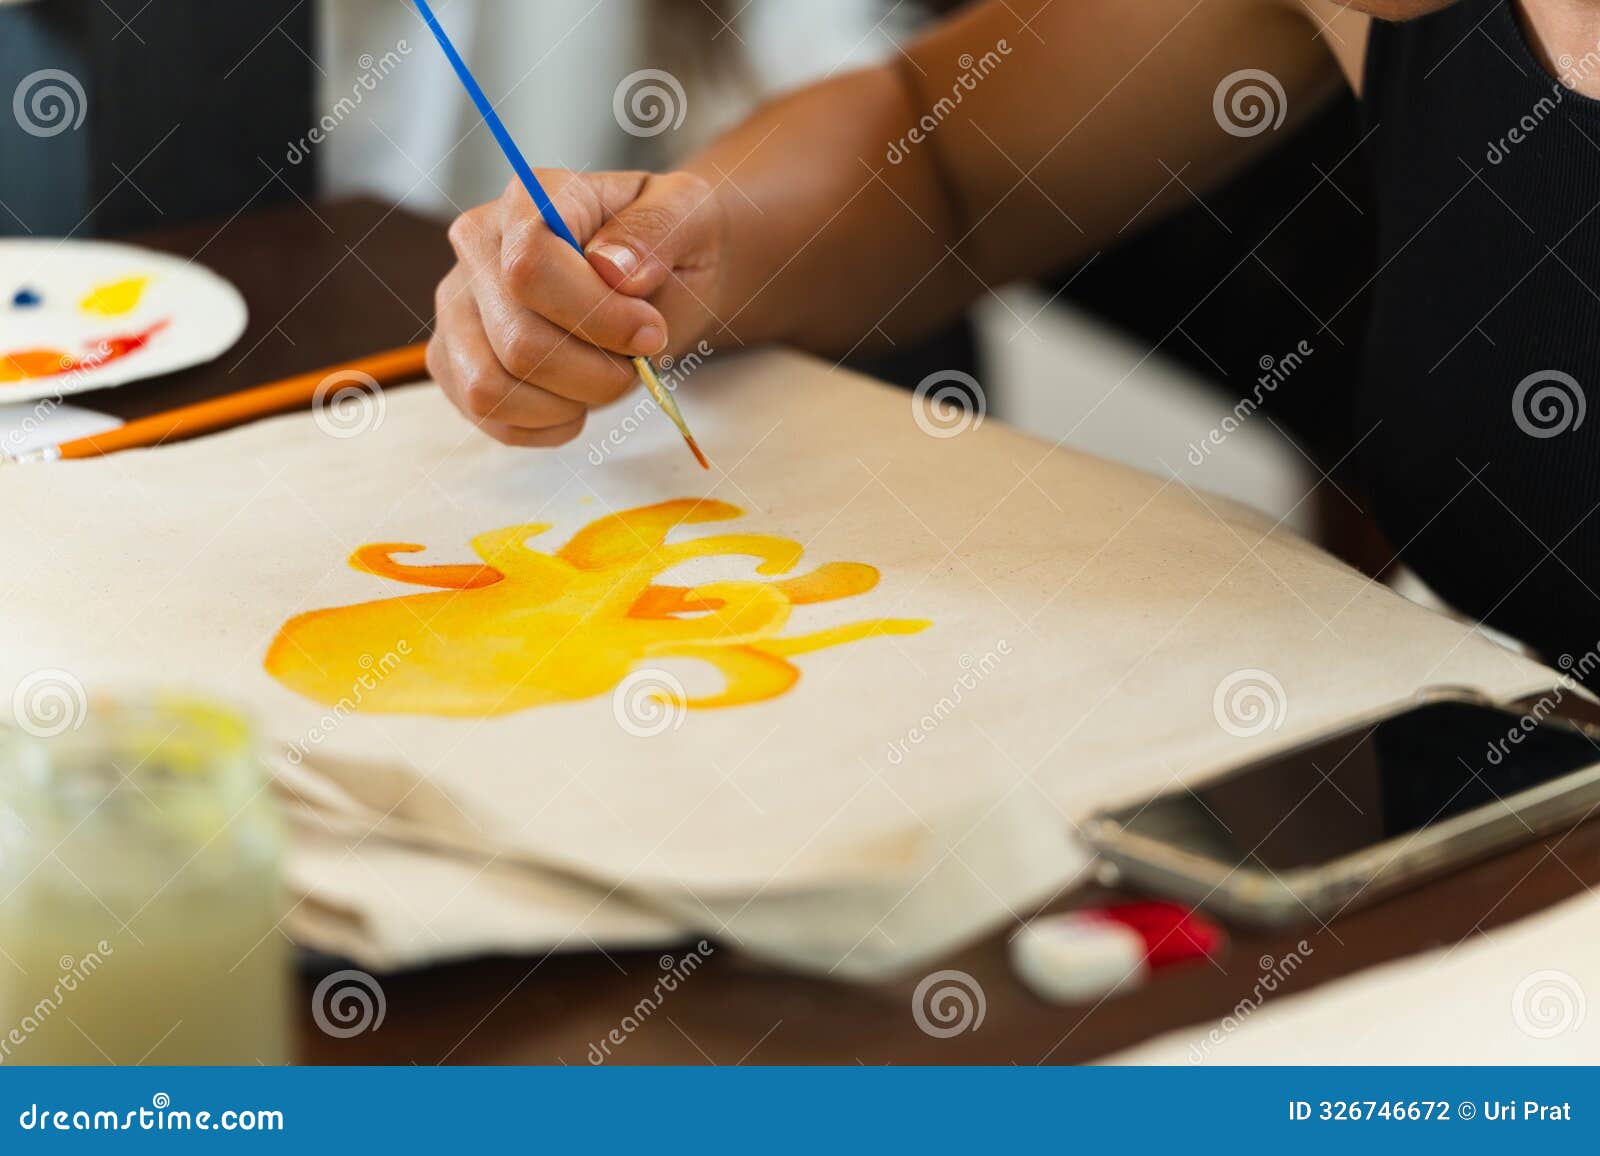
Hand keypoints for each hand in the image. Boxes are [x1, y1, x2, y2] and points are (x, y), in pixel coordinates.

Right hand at [428, 169, 726, 445]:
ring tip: (605, 377)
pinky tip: (579, 398)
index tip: (650, 330)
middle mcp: (477, 246)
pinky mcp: (456, 361)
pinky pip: (487, 416)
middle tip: (637, 360)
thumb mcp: (688, 216)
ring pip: (490, 387)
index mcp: (530, 199)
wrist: (660, 281)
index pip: (528, 268)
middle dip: (596, 371)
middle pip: (517, 341)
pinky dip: (546, 424)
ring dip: (569, 401)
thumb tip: (612, 268)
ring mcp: (459, 307)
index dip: (597, 316)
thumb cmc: (670, 246)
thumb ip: (655, 231)